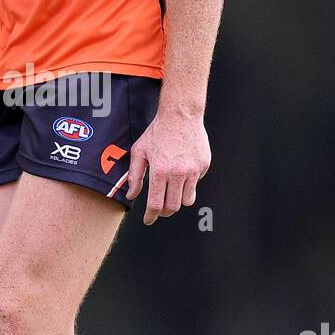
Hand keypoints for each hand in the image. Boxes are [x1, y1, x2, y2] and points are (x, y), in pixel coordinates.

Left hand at [125, 109, 210, 225]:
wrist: (180, 115)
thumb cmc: (158, 132)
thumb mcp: (139, 151)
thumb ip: (135, 175)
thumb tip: (131, 195)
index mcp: (160, 171)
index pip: (156, 204)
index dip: (151, 216)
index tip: (148, 220)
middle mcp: (178, 173)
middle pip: (172, 207)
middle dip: (164, 211)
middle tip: (159, 208)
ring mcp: (193, 170)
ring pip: (187, 200)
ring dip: (177, 200)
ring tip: (171, 191)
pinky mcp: (203, 166)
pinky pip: (195, 184)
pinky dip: (188, 184)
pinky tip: (182, 171)